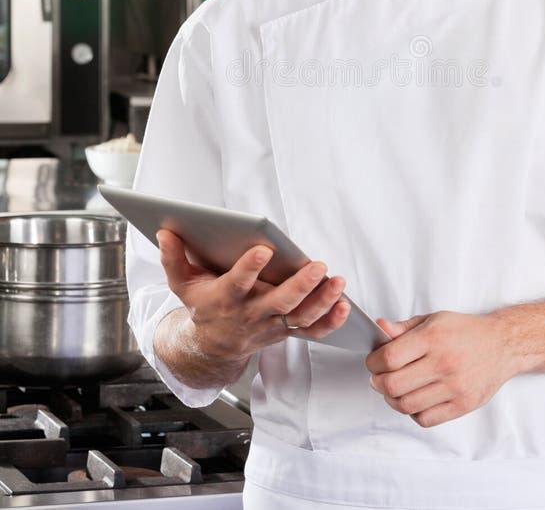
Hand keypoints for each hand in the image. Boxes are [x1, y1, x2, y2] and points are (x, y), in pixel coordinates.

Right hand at [156, 229, 349, 383]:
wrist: (211, 347)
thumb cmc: (202, 305)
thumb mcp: (181, 283)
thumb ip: (172, 257)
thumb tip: (166, 231)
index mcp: (225, 299)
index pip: (237, 283)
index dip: (249, 267)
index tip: (264, 248)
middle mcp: (251, 314)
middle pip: (279, 302)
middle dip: (300, 285)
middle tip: (317, 265)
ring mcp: (272, 325)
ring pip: (301, 317)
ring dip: (323, 301)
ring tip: (338, 281)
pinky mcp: (286, 332)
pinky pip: (312, 331)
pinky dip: (330, 321)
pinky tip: (344, 305)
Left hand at [365, 311, 516, 427]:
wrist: (502, 345)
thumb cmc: (466, 331)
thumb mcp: (434, 319)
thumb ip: (404, 327)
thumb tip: (380, 328)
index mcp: (433, 338)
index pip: (390, 358)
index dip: (373, 362)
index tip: (373, 362)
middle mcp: (444, 363)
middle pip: (394, 385)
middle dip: (378, 383)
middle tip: (378, 378)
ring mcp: (454, 387)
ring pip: (407, 405)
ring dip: (392, 400)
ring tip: (394, 390)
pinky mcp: (462, 405)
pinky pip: (426, 419)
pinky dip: (413, 412)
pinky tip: (415, 400)